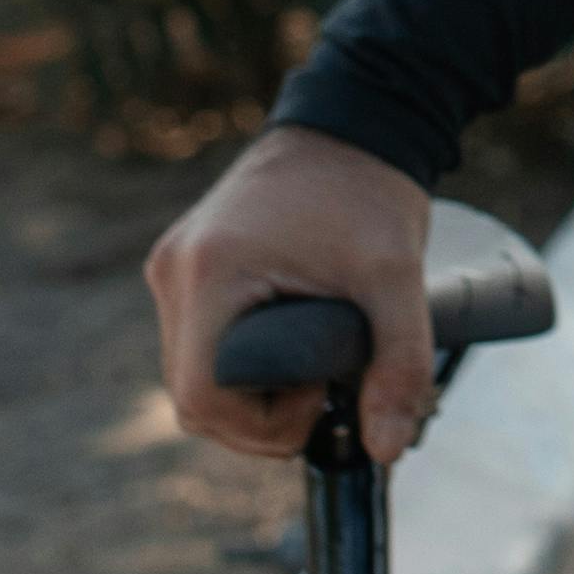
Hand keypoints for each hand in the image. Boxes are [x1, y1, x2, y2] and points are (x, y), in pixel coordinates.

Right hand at [149, 123, 440, 459]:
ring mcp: (173, 269)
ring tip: (312, 368)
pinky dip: (239, 368)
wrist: (350, 124)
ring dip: (248, 397)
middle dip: (259, 420)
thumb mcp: (398, 280)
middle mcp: (174, 271)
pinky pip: (197, 346)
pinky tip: (288, 350)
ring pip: (191, 377)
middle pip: (192, 397)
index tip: (320, 396)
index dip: (262, 424)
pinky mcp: (185, 268)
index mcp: (212, 272)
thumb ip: (400, 365)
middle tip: (323, 392)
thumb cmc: (369, 194)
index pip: (203, 396)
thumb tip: (386, 449)